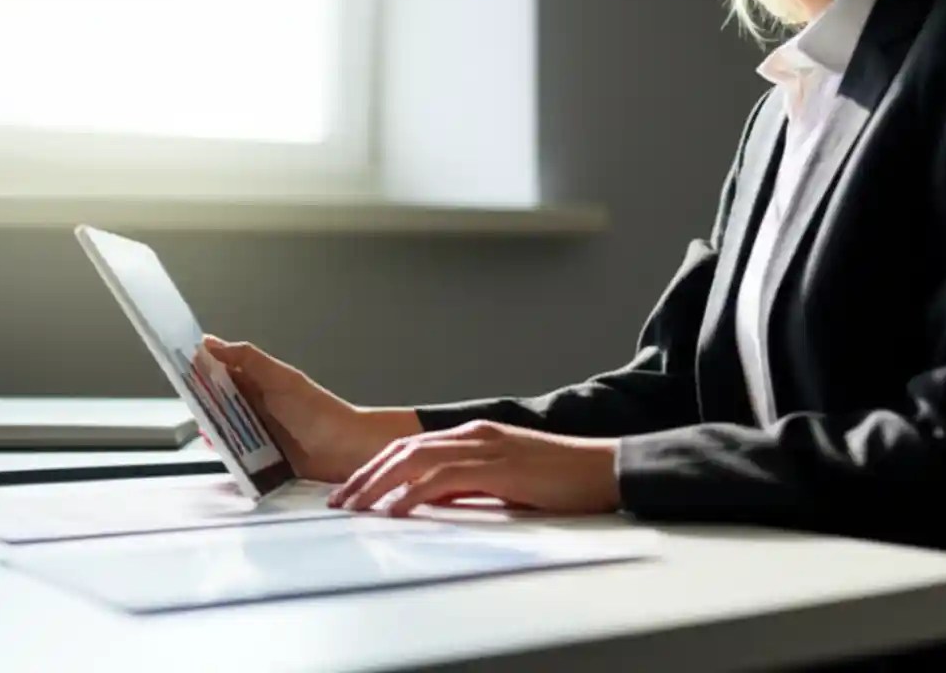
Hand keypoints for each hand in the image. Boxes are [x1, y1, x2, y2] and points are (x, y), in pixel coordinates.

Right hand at [202, 336, 420, 482]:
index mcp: (261, 383)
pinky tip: (220, 452)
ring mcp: (261, 433)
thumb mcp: (280, 379)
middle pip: (220, 403)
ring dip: (213, 430)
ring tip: (205, 430)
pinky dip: (227, 453)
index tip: (179, 370)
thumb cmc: (318, 410)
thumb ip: (248, 359)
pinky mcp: (265, 459)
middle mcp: (259, 406)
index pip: (223, 373)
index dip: (202, 371)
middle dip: (203, 404)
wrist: (347, 448)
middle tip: (190, 405)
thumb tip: (210, 342)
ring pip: (226, 429)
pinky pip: (238, 456)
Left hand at [328, 421, 621, 516]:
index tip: (354, 490)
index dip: (378, 468)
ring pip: (414, 460)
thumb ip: (471, 484)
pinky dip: (412, 494)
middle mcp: (473, 435)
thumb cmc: (564, 478)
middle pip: (403, 450)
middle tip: (339, 501)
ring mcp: (484, 447)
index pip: (412, 447)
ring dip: (379, 485)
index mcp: (475, 435)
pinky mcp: (496, 467)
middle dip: (366, 476)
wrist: (605, 469)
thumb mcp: (507, 479)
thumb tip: (435, 501)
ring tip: (355, 507)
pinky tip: (395, 510)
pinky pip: (442, 479)